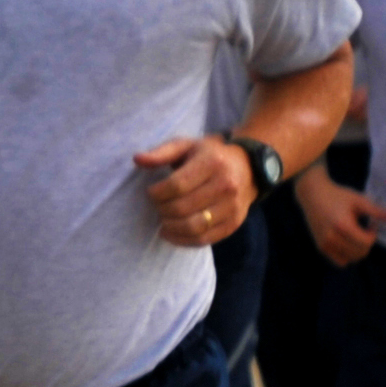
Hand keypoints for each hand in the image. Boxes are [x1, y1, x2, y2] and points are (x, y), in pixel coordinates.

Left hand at [132, 134, 251, 247]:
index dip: (157, 193)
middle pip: (182, 208)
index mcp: (212, 163)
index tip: (151, 192)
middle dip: (161, 210)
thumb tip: (137, 160)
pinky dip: (183, 240)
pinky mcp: (234, 223)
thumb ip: (161, 153)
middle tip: (157, 206)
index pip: (177, 185)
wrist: (249, 167)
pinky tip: (172, 232)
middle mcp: (226, 185)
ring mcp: (232, 207)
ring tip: (163, 221)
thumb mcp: (186, 146)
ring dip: (170, 227)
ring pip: (193, 227)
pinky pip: (204, 239)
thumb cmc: (209, 156)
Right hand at [298, 175, 385, 264]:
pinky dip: (347, 256)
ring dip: (358, 251)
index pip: (366, 243)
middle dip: (366, 244)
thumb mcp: (357, 199)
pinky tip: (347, 243)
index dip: (373, 236)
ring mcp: (325, 244)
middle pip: (359, 253)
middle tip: (364, 231)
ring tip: (355, 237)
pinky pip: (340, 261)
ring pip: (351, 259)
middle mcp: (332, 238)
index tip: (371, 226)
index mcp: (343, 225)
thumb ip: (374, 210)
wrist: (313, 195)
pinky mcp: (321, 248)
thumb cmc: (337, 195)